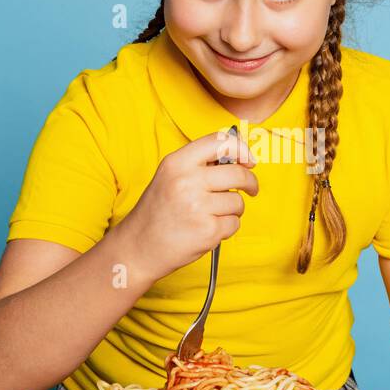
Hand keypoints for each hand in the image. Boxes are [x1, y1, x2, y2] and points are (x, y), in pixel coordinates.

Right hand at [114, 130, 258, 281]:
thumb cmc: (157, 212)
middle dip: (250, 182)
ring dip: (232, 210)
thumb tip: (239, 156)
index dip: (241, 149)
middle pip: (238, 174)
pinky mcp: (207, 230)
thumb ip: (199, 164)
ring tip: (212, 215)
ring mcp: (198, 207)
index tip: (249, 160)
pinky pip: (234, 224)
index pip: (220, 142)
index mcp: (177, 163)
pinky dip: (226, 228)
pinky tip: (207, 229)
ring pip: (238, 202)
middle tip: (250, 189)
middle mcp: (187, 181)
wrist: (139, 246)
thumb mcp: (170, 176)